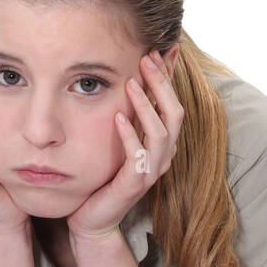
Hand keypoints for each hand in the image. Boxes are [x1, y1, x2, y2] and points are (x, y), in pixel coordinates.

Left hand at [66, 50, 183, 242]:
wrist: (92, 218)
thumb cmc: (104, 177)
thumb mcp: (117, 141)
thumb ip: (126, 115)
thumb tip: (125, 79)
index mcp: (161, 143)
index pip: (173, 102)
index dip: (170, 76)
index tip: (162, 47)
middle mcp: (162, 155)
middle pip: (175, 112)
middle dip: (162, 83)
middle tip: (147, 57)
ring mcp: (151, 171)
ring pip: (162, 132)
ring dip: (148, 105)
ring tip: (132, 82)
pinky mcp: (135, 184)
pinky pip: (138, 156)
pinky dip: (129, 135)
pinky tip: (118, 116)